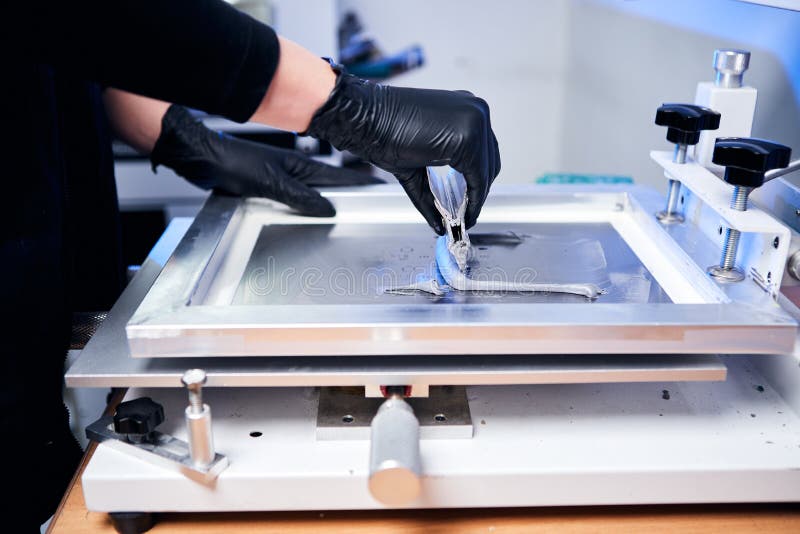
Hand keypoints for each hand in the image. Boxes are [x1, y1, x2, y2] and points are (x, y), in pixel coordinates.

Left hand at [150, 105, 382, 216]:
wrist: (204, 159)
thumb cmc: (233, 163)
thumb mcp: (272, 183)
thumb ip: (302, 197)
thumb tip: (329, 209)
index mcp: (302, 166)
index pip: (341, 177)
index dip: (362, 184)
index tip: (380, 190)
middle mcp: (297, 170)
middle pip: (332, 185)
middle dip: (353, 192)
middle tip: (373, 202)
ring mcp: (284, 176)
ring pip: (316, 191)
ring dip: (333, 198)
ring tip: (351, 208)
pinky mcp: (271, 184)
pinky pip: (300, 197)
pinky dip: (311, 204)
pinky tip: (313, 210)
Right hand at [305, 70, 500, 232]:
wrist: (366, 119)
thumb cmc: (383, 132)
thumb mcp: (417, 162)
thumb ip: (434, 188)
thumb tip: (440, 222)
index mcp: (465, 109)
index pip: (482, 151)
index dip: (478, 181)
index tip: (470, 204)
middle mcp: (476, 110)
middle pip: (489, 161)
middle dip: (479, 191)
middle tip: (465, 213)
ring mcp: (475, 121)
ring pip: (486, 170)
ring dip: (476, 196)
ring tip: (462, 215)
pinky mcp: (469, 136)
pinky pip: (478, 176)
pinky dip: (474, 197)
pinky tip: (463, 211)